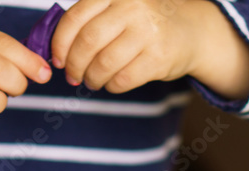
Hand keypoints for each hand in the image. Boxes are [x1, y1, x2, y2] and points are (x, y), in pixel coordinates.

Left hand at [50, 0, 248, 98]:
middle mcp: (133, 8)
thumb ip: (92, 20)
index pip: (75, 18)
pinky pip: (122, 79)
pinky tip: (111, 83)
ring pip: (103, 64)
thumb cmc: (146, 23)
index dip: (60, 43)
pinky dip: (111, 86)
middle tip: (72, 75)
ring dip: (91, 78)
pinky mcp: (159, 57)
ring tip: (92, 81)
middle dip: (74, 65)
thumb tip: (56, 50)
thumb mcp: (120, 9)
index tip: (57, 59)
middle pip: (87, 42)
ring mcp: (148, 32)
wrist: (192, 31)